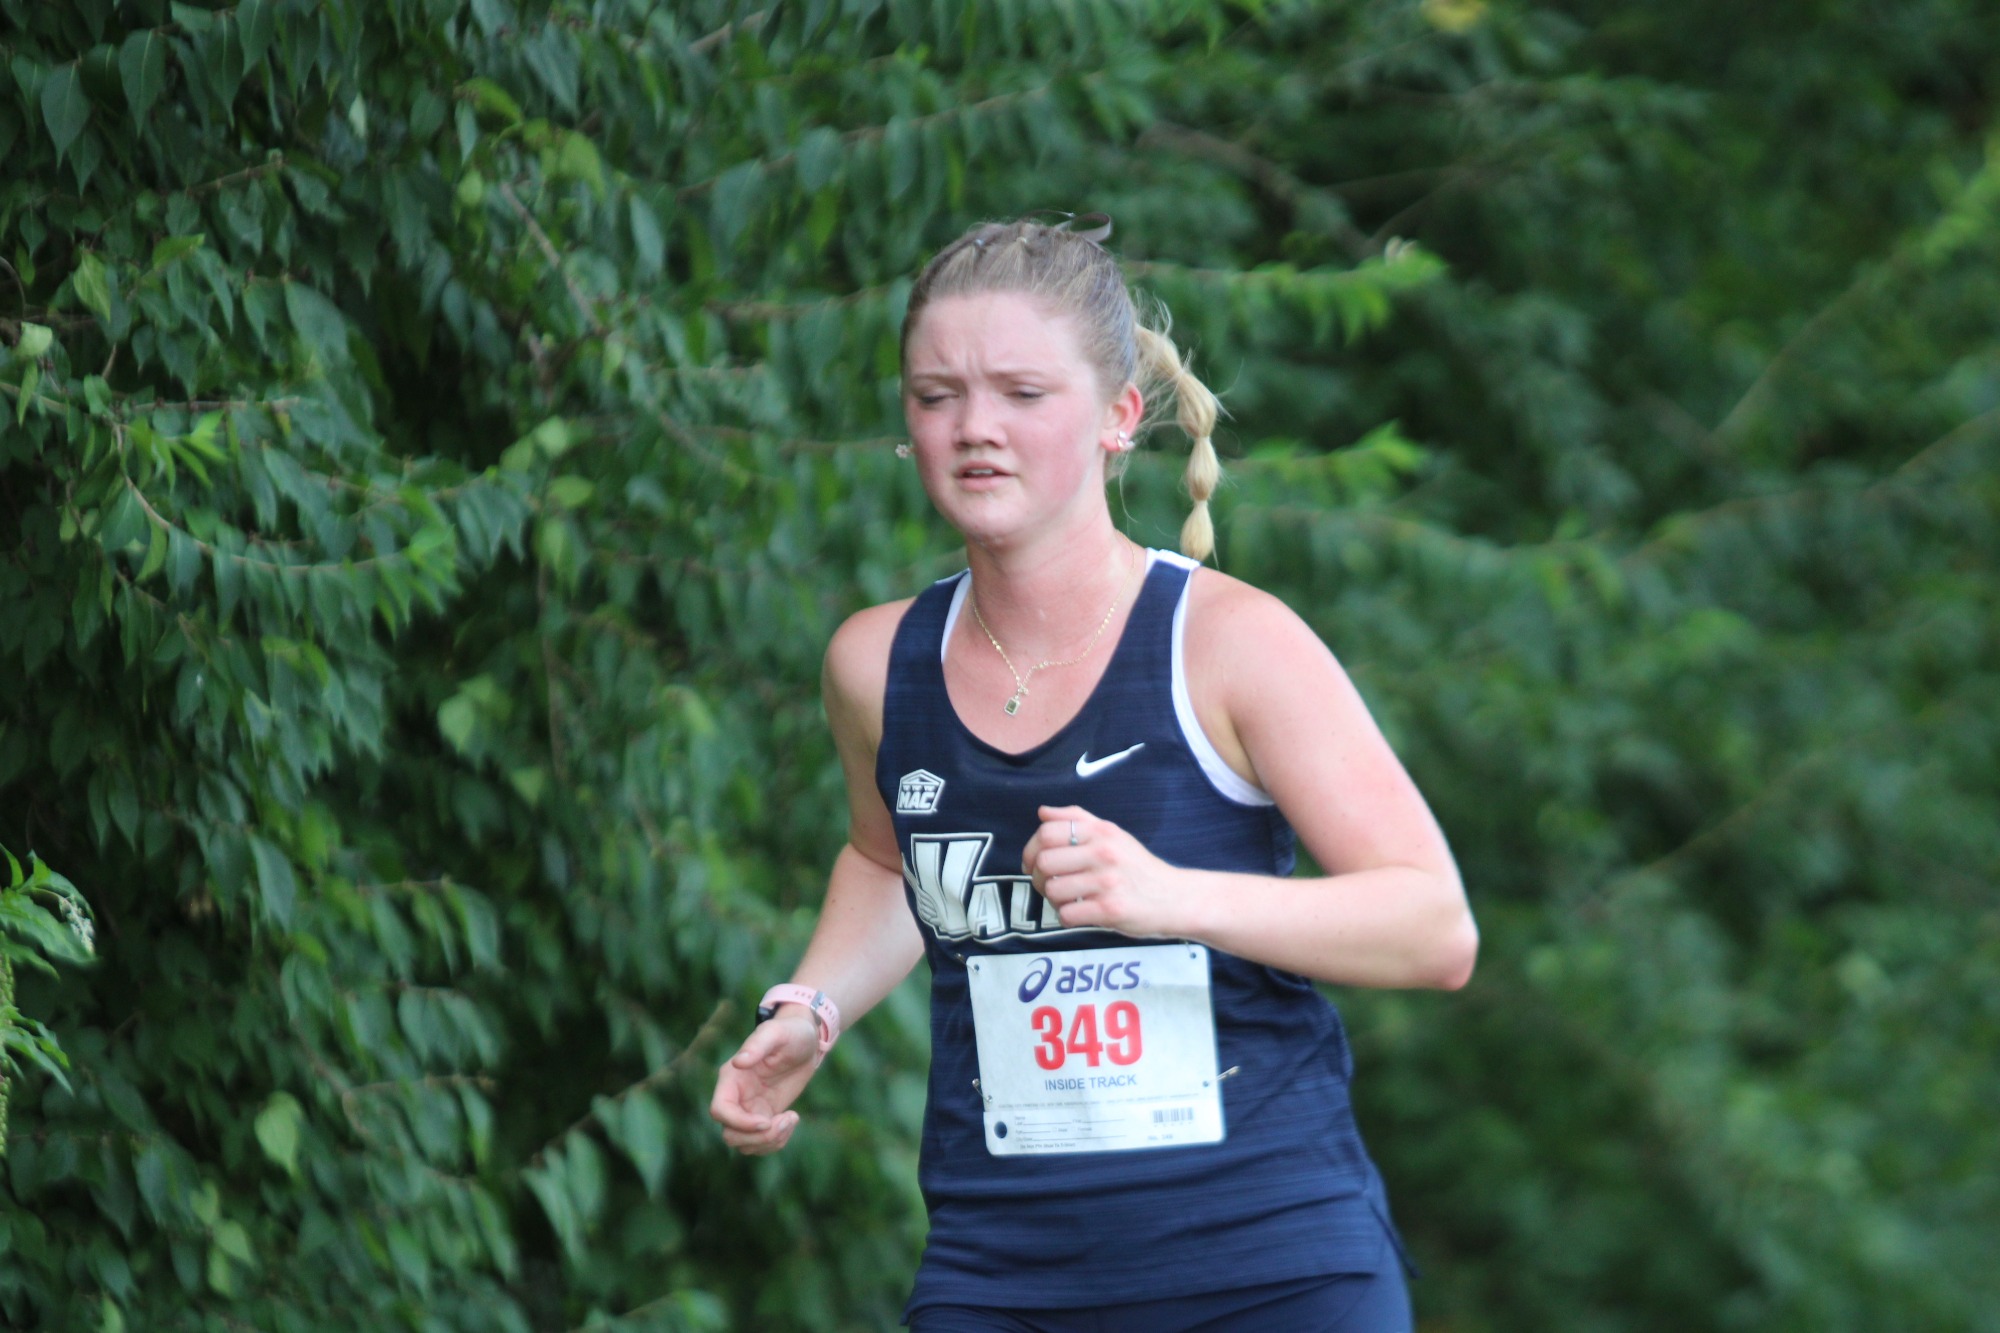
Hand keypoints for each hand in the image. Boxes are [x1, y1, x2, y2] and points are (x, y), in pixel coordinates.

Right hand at [708, 1008, 820, 1154]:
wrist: (806, 1041)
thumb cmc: (789, 1032)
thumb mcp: (776, 1033)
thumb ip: (757, 1044)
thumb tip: (738, 1062)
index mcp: (731, 1078)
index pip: (719, 1111)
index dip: (740, 1123)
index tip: (767, 1121)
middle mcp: (736, 1097)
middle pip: (730, 1135)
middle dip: (759, 1137)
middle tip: (786, 1120)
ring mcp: (749, 1109)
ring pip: (745, 1144)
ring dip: (770, 1141)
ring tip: (791, 1119)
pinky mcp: (764, 1117)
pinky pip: (761, 1142)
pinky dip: (777, 1141)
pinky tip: (792, 1120)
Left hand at [1021, 804, 1190, 938]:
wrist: (1175, 898)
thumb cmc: (1138, 867)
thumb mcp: (1113, 834)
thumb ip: (1077, 819)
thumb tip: (1042, 812)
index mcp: (1101, 831)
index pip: (1046, 833)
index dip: (1031, 849)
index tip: (1033, 863)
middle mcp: (1104, 853)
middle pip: (1044, 862)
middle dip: (1038, 878)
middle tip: (1050, 885)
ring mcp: (1107, 882)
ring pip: (1053, 890)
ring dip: (1054, 900)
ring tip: (1070, 899)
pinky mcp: (1110, 910)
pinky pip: (1067, 914)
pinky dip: (1067, 917)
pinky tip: (1081, 913)